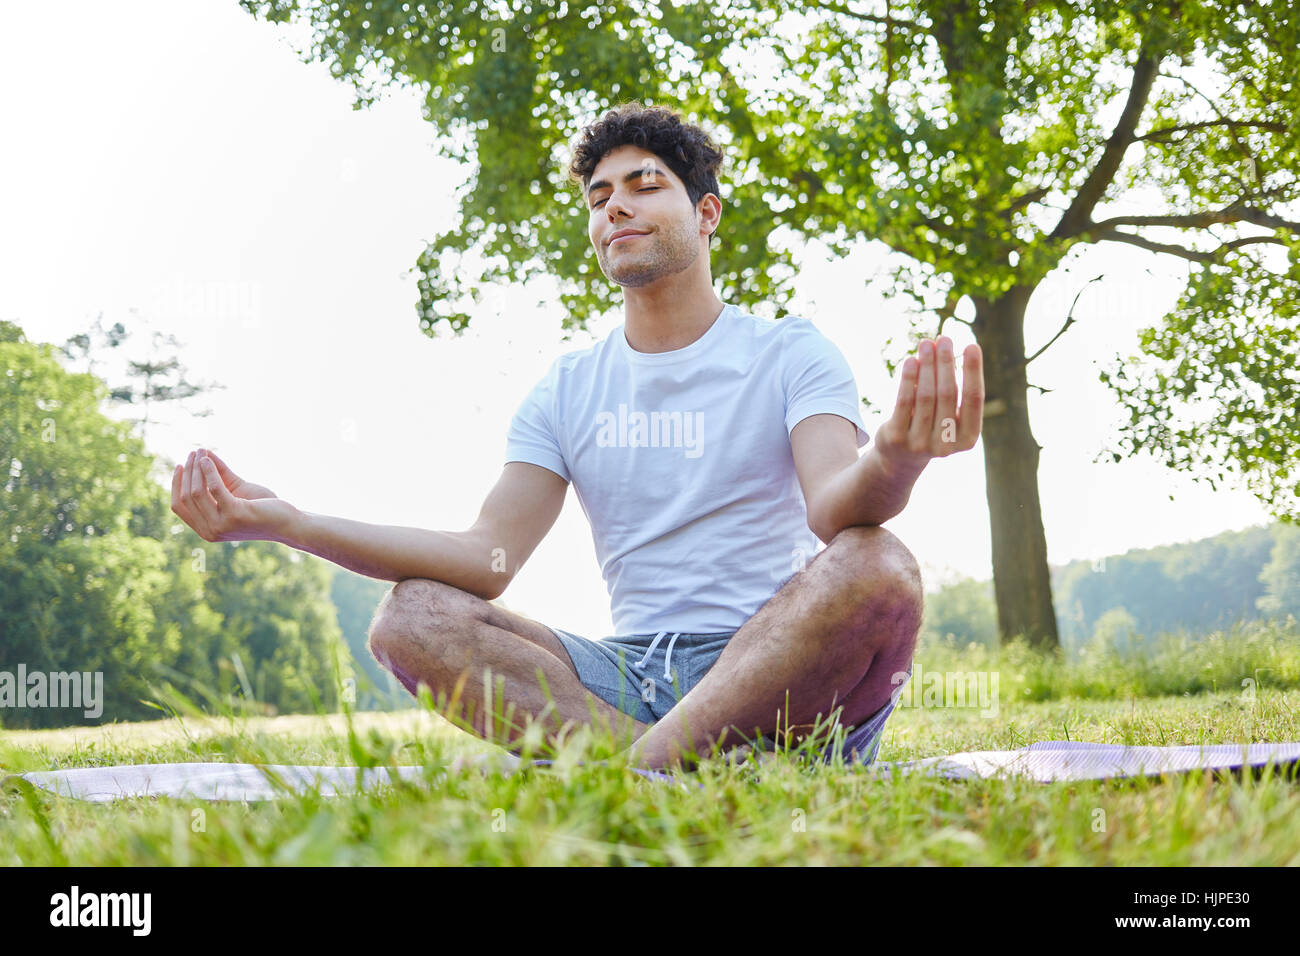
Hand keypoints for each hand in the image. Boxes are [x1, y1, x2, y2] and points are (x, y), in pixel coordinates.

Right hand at [171, 447, 298, 542]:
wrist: (286, 521)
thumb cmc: (262, 507)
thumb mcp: (234, 491)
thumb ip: (217, 477)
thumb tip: (200, 454)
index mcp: (206, 530)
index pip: (179, 506)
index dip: (176, 485)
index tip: (180, 466)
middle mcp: (210, 532)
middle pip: (186, 497)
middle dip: (187, 472)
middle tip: (192, 453)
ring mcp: (221, 525)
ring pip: (196, 492)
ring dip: (196, 469)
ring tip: (199, 453)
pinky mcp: (234, 515)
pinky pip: (214, 488)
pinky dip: (209, 471)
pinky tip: (208, 459)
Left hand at [873, 335, 983, 473]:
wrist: (900, 458)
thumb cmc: (932, 427)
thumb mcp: (948, 415)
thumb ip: (951, 389)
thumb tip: (944, 349)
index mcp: (968, 439)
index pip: (975, 399)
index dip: (974, 371)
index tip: (972, 345)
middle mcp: (946, 445)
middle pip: (948, 394)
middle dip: (946, 362)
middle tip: (945, 338)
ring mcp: (920, 444)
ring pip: (926, 395)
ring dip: (927, 365)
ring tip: (926, 344)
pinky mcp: (896, 438)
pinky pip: (904, 402)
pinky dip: (908, 379)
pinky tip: (911, 361)